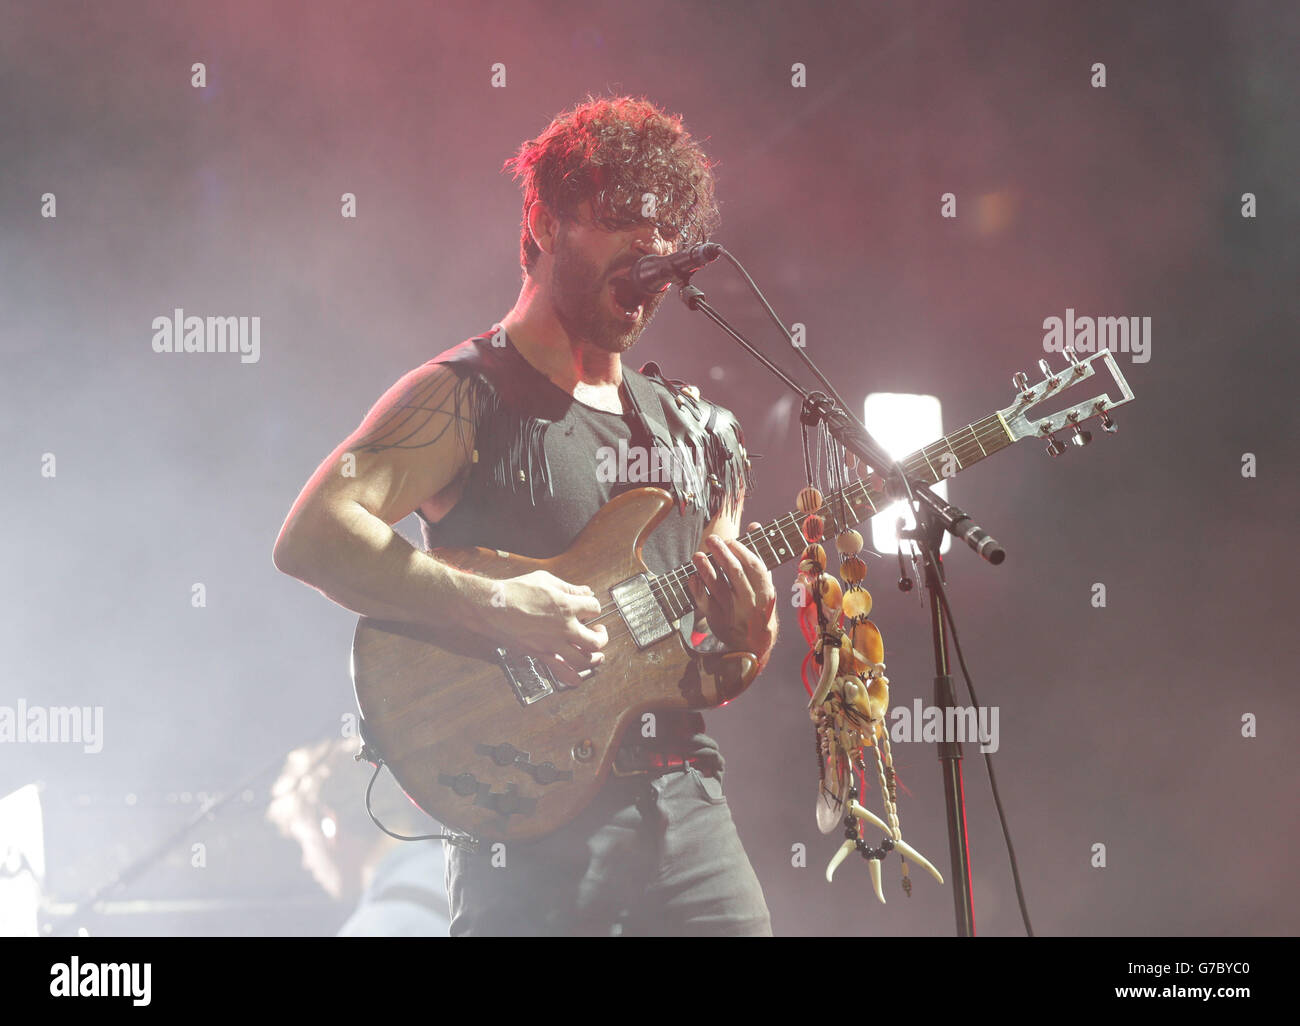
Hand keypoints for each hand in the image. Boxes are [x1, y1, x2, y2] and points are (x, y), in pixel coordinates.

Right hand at [487, 570, 606, 686]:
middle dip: (602, 637)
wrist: (491, 607)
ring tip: (595, 653)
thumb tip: (585, 591)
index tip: (589, 608)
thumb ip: (569, 587)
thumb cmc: (515, 591)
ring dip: (594, 658)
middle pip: (596, 640)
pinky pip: (560, 671)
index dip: (594, 607)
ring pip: (583, 660)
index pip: (595, 609)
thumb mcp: (545, 580)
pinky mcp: (539, 654)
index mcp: (566, 606)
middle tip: (598, 632)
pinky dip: (572, 678)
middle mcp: (563, 628)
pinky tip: (578, 678)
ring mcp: (552, 644)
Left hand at [686, 522, 776, 655]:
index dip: (742, 550)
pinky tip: (692, 577)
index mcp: (765, 592)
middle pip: (734, 573)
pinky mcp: (717, 619)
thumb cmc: (759, 607)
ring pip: (717, 586)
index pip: (754, 566)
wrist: (754, 644)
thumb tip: (754, 525)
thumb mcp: (765, 584)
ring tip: (698, 555)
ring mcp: (732, 611)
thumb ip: (758, 555)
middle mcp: (750, 601)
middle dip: (722, 553)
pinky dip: (697, 589)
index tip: (731, 540)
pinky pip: (704, 602)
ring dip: (706, 568)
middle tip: (712, 539)